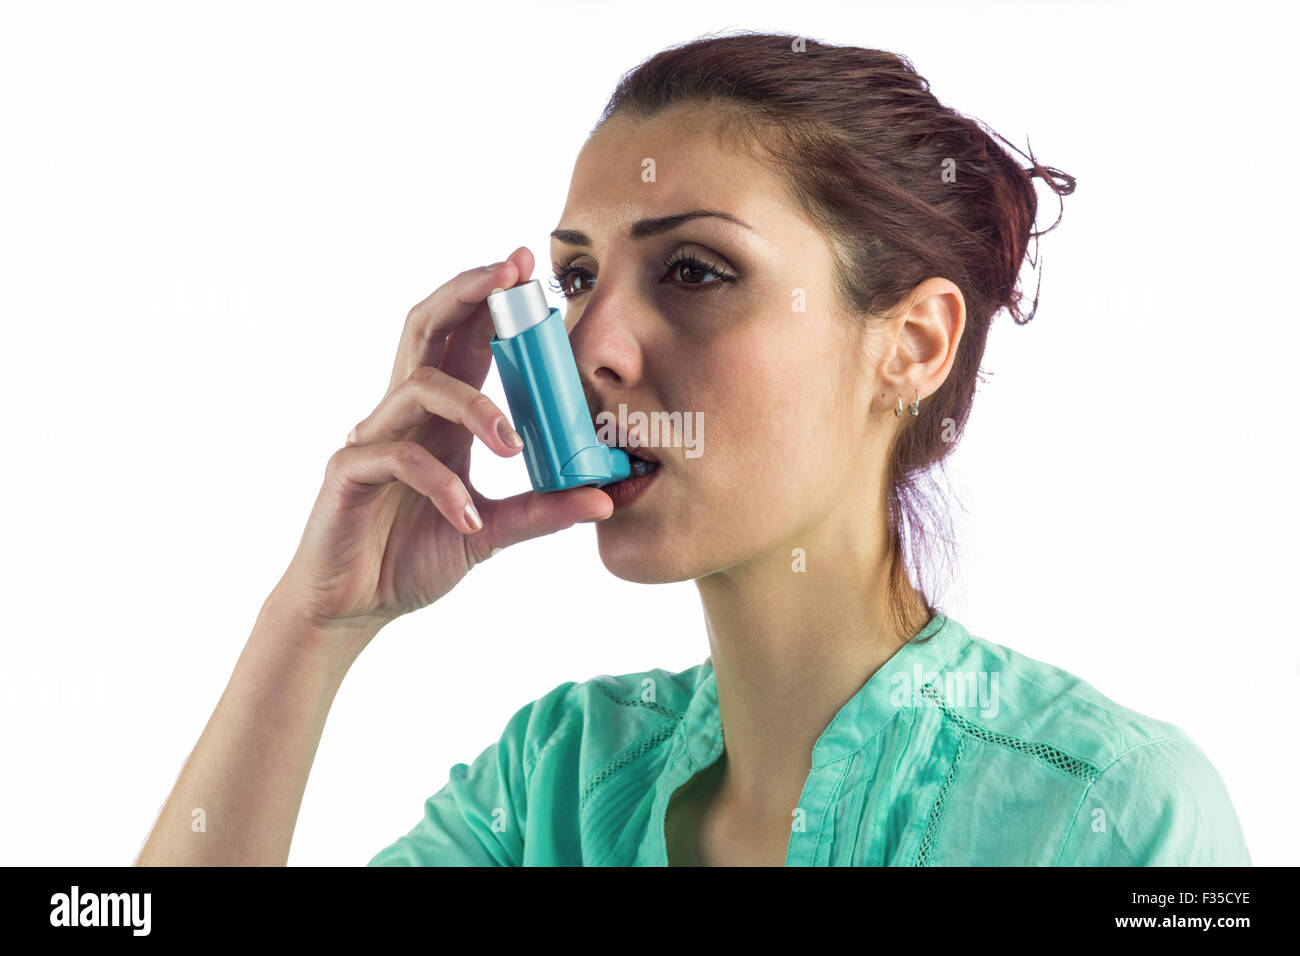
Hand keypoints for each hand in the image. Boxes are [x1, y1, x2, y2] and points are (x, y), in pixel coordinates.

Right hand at [271, 247, 613, 644]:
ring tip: (512, 444)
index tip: (527, 267)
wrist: (353, 608)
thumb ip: (540, 511)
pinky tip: (466, 518)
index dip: (490, 300)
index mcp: (440, 419)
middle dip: (468, 294)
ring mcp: (372, 439)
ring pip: (420, 387)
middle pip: (427, 329)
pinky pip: (397, 459)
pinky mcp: (348, 474)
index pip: (465, 341)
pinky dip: (440, 486)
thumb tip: (603, 499)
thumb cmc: (413, 556)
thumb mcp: (492, 533)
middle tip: (510, 276)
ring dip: (474, 407)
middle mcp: (405, 415)